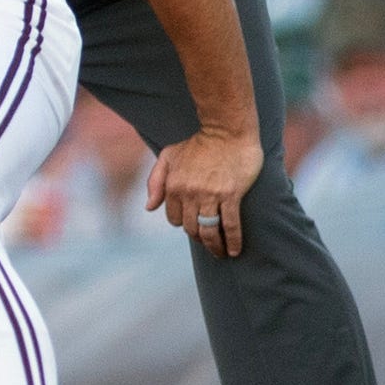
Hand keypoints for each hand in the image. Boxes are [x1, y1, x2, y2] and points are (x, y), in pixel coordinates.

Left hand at [146, 126, 262, 257]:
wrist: (226, 131)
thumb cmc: (198, 144)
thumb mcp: (168, 157)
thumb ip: (156, 181)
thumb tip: (149, 207)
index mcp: (173, 186)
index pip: (174, 218)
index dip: (183, 225)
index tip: (193, 227)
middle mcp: (189, 193)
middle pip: (191, 228)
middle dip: (199, 240)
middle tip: (209, 245)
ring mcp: (210, 195)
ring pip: (209, 231)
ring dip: (214, 247)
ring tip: (221, 254)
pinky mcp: (231, 195)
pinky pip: (231, 224)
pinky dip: (233, 240)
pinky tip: (235, 250)